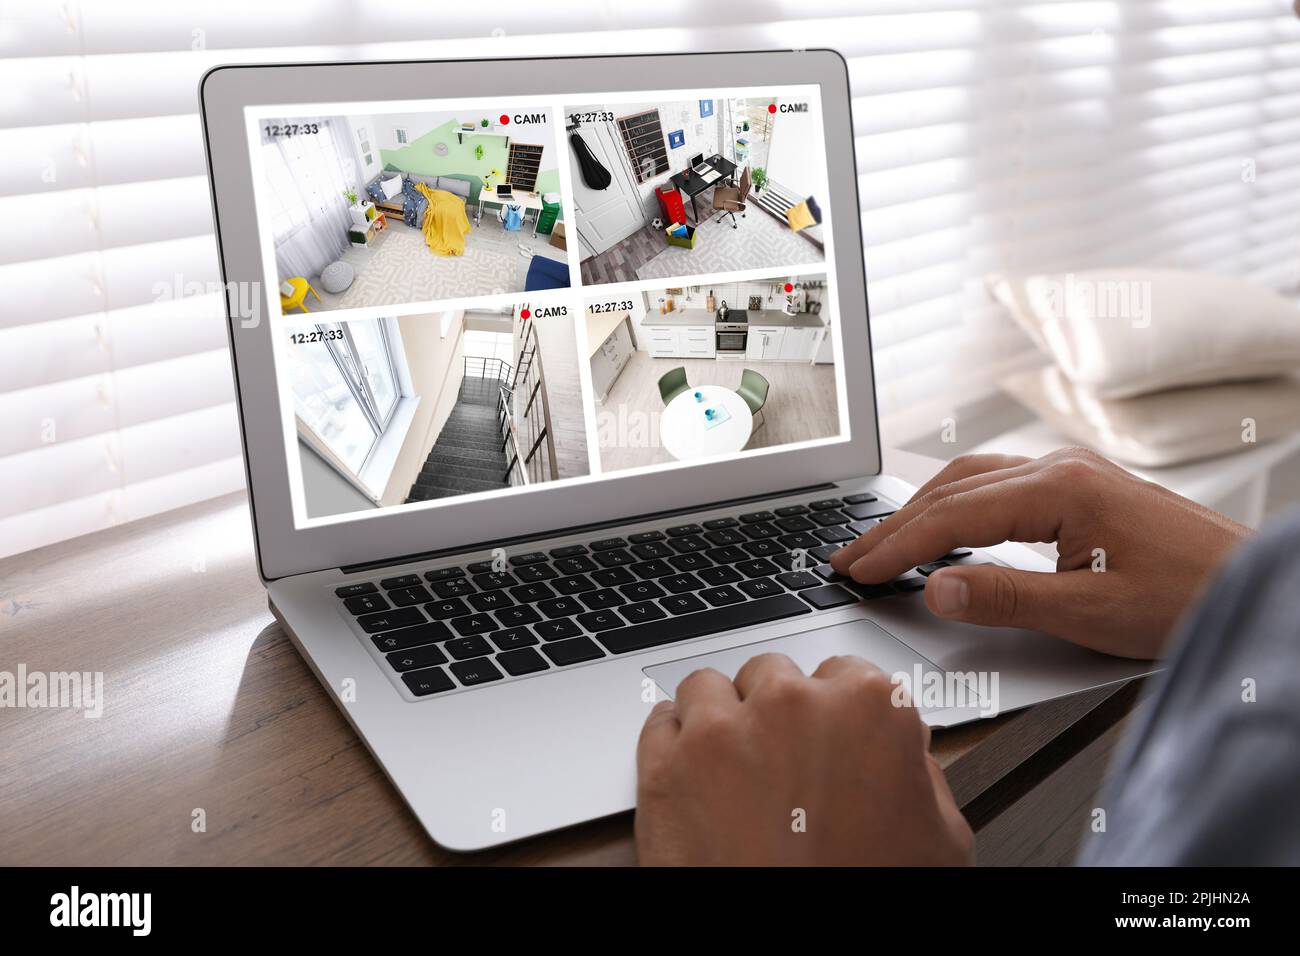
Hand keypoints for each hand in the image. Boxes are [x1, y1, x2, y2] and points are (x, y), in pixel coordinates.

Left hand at [635, 653, 973, 865]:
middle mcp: (793, 703)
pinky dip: (671, 740)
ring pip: (710, 687)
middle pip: (774, 675)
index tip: (828, 733)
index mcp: (871, 707)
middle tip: (782, 765)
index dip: (836, 709)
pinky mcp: (665, 765)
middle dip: (776, 711)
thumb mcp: (940, 838)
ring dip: (720, 717)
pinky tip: (691, 769)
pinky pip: (659, 722)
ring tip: (731, 768)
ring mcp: (722, 730)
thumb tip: (904, 752)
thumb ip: (921, 773)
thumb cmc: (867, 896)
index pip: (846, 673)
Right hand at [829, 447, 1250, 658]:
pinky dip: (956, 507)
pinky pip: (999, 487)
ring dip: (922, 510)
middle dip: (895, 524)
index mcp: (1059, 489)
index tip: (857, 570)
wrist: (1255, 584)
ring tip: (883, 543)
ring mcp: (1072, 473)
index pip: (952, 516)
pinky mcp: (1082, 489)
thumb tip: (934, 589)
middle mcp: (1061, 468)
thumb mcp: (1092, 612)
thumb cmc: (1189, 598)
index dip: (897, 546)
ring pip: (972, 480)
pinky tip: (945, 529)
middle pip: (952, 488)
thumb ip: (1006, 598)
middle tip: (849, 557)